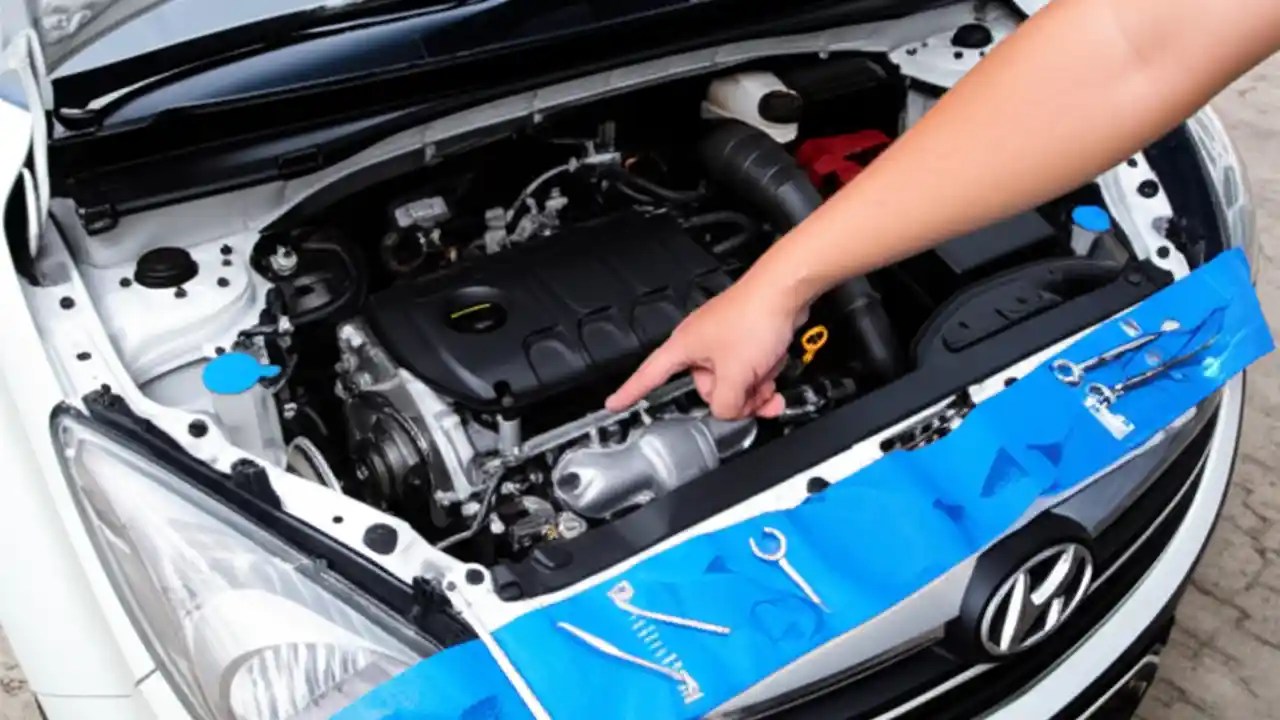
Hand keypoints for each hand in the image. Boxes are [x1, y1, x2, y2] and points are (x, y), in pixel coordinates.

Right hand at [605, 275, 808, 419]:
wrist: (785, 291)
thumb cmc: (753, 318)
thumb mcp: (735, 373)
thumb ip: (725, 404)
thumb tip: (726, 412)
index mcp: (683, 347)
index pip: (648, 376)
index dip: (630, 392)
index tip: (613, 404)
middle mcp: (699, 343)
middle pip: (706, 389)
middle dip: (734, 397)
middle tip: (751, 395)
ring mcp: (723, 341)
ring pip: (733, 383)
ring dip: (753, 389)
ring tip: (767, 380)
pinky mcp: (745, 339)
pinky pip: (748, 370)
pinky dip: (762, 376)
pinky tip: (774, 372)